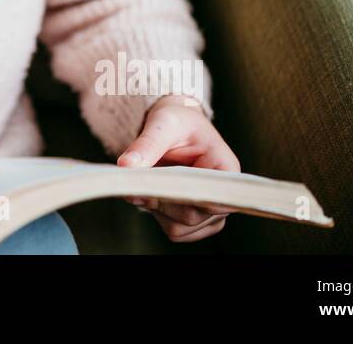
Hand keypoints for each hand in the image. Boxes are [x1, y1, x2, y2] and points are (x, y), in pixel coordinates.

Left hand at [117, 93, 240, 241]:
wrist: (174, 126)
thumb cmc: (176, 120)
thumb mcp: (163, 123)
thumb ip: (147, 144)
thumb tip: (126, 166)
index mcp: (227, 170)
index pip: (213, 199)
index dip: (182, 197)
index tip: (154, 185)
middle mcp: (222, 195)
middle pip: (191, 216)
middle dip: (159, 201)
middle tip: (137, 181)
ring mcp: (210, 212)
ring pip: (181, 229)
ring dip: (156, 209)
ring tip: (147, 182)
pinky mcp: (194, 219)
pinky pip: (175, 231)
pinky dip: (156, 215)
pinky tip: (151, 193)